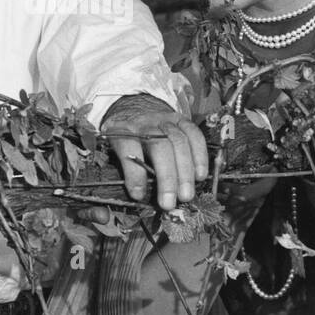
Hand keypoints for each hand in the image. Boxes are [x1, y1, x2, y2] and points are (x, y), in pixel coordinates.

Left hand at [100, 93, 208, 211]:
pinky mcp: (181, 119)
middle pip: (159, 147)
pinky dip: (199, 157)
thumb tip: (140, 198)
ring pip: (179, 142)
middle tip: (169, 203)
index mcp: (121, 131)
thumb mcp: (114, 151)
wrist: (135, 112)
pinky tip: (200, 176)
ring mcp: (164, 120)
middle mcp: (144, 123)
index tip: (138, 195)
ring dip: (185, 172)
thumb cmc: (126, 141)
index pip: (127, 148)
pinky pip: (195, 135)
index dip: (134, 173)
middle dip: (167, 177)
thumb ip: (126, 170)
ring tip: (186, 195)